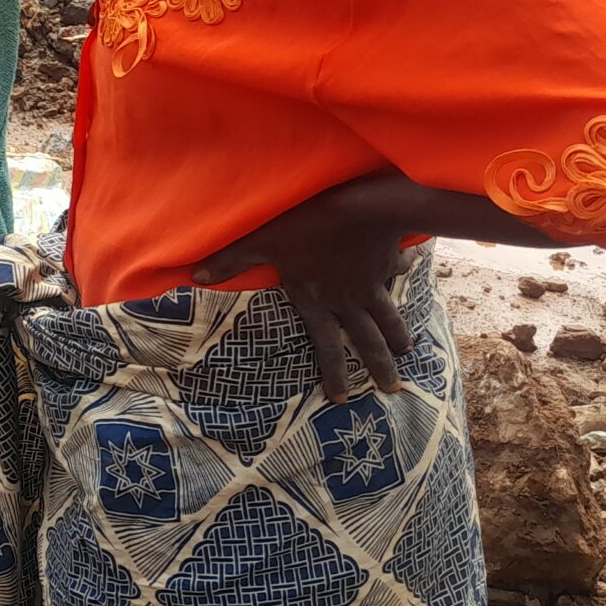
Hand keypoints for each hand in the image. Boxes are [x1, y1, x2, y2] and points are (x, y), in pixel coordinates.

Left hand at [192, 180, 416, 401]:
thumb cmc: (304, 223)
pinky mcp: (388, 261)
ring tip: (407, 349)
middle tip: (392, 389)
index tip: (341, 399)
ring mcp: (371, 283)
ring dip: (398, 334)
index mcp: (316, 300)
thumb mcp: (261, 241)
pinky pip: (398, 269)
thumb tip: (196, 276)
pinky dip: (404, 270)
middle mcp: (347, 300)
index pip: (325, 347)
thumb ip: (231, 260)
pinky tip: (410, 268)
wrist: (360, 206)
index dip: (333, 374)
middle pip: (367, 341)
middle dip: (380, 367)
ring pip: (389, 317)